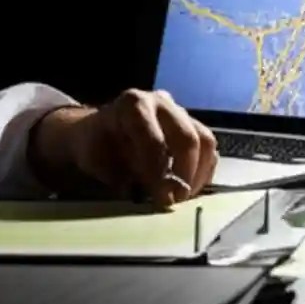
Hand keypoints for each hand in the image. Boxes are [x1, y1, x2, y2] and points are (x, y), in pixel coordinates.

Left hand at [29, 89, 218, 208]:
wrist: (97, 133)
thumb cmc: (95, 146)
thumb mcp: (96, 161)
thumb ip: (119, 176)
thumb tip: (142, 195)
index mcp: (132, 104)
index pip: (154, 140)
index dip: (159, 172)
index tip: (160, 199)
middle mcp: (160, 102)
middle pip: (186, 137)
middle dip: (183, 174)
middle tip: (175, 201)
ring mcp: (179, 112)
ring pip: (205, 141)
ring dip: (198, 174)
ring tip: (183, 197)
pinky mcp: (192, 126)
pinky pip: (209, 149)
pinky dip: (203, 172)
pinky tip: (189, 190)